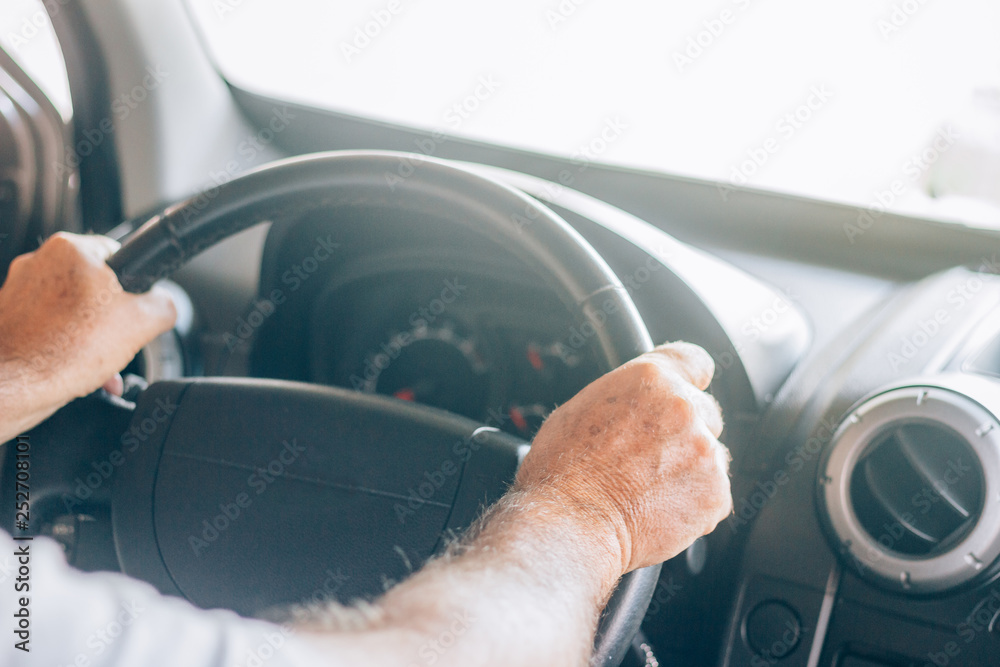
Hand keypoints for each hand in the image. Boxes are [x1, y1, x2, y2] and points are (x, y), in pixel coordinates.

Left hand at [0, 233, 175, 437]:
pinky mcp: (10, 320)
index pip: (120, 254)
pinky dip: (69, 349)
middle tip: (121, 342)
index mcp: (71, 249)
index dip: (136, 285)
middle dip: (113, 320)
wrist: (12, 387)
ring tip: (101, 365)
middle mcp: (39, 263)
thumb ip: (164, 305)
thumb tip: (164, 306)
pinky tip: (81, 372)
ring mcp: (20, 292)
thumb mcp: (143, 323)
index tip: (138, 307)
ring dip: (93, 339)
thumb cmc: (62, 351)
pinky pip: (51, 330)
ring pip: (74, 312)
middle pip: (96, 288)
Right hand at [515, 342, 731, 575]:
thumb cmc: (562, 471)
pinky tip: (660, 509)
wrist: (571, 522)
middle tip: (651, 458)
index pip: (695, 360)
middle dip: (685, 433)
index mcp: (649, 379)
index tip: (690, 389)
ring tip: (650, 490)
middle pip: (706, 413)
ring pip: (711, 456)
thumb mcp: (581, 408)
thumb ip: (625, 398)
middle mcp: (683, 406)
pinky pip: (714, 495)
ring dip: (692, 470)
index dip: (691, 379)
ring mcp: (703, 450)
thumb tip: (635, 406)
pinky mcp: (715, 492)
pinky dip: (695, 505)